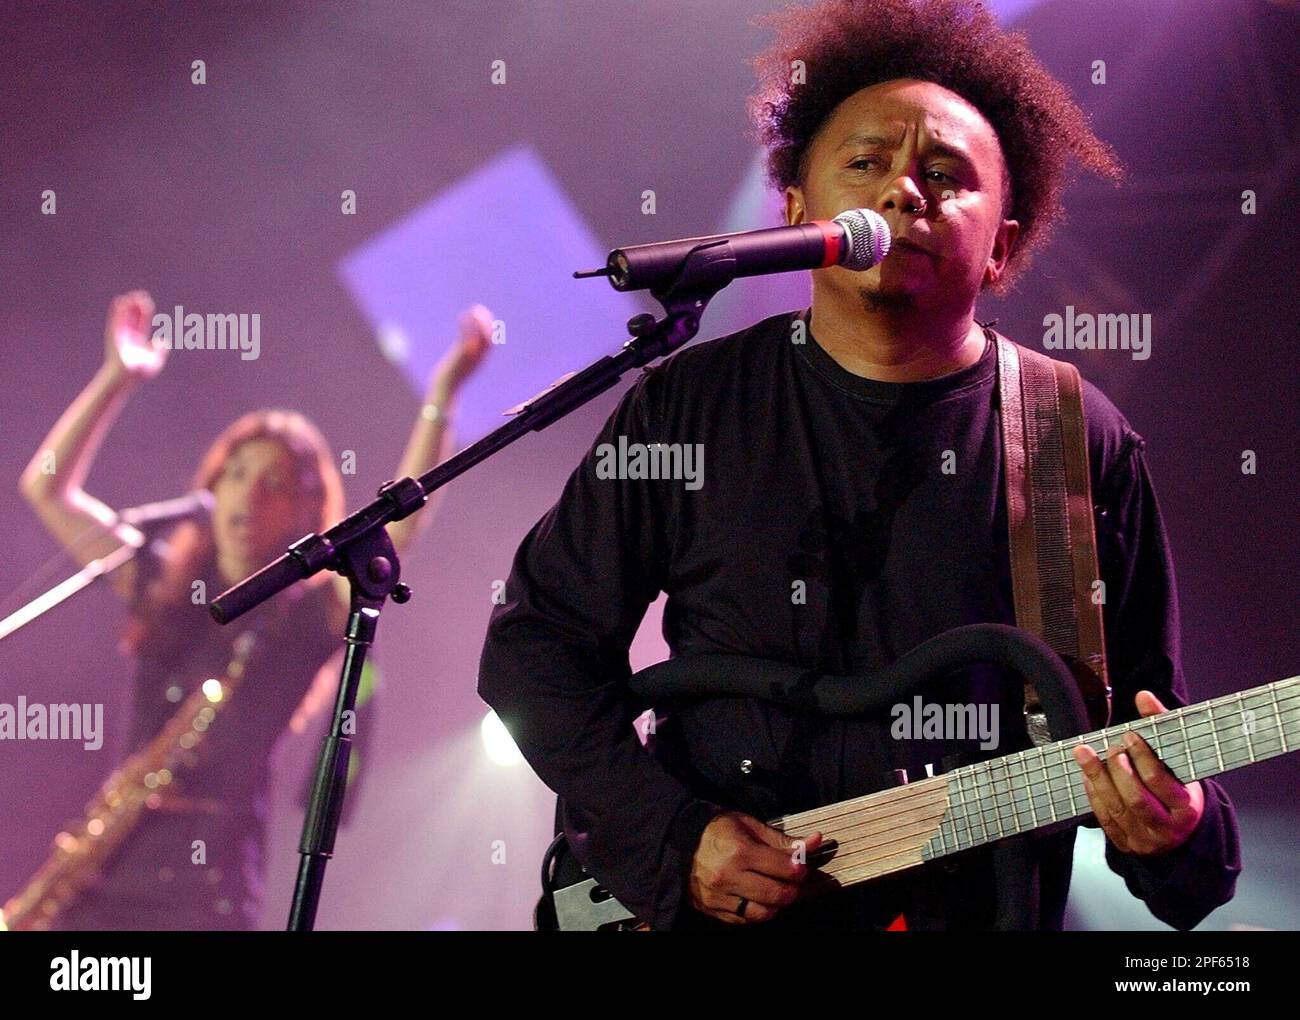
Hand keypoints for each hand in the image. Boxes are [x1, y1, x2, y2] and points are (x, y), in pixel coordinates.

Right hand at [103, 290, 165, 380]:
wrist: (126, 376)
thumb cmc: (140, 373)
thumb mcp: (155, 361)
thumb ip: (160, 351)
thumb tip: (163, 340)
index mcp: (137, 340)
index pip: (141, 321)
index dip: (144, 312)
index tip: (147, 303)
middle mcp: (128, 336)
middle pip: (132, 317)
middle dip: (137, 306)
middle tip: (142, 296)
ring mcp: (120, 335)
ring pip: (123, 316)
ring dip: (128, 306)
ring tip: (133, 296)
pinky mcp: (114, 336)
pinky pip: (115, 321)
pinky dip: (118, 311)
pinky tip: (121, 302)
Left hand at [429, 303, 492, 399]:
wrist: (445, 390)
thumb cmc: (450, 380)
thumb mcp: (458, 367)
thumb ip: (461, 358)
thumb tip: (457, 355)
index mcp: (480, 361)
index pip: (490, 342)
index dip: (488, 329)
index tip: (482, 319)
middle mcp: (479, 358)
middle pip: (489, 337)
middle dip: (487, 322)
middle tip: (479, 310)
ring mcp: (471, 356)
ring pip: (480, 335)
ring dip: (478, 321)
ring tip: (474, 310)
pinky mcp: (462, 355)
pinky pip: (467, 337)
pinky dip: (466, 326)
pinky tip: (461, 317)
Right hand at [688, 811, 826, 923]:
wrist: (677, 840)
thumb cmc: (717, 829)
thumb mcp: (749, 826)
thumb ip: (782, 840)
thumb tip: (815, 841)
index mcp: (740, 851)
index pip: (786, 869)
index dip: (800, 869)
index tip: (800, 866)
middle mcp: (729, 876)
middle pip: (778, 895)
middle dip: (793, 890)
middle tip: (792, 882)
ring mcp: (719, 896)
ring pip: (763, 913)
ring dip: (776, 905)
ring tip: (775, 892)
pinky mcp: (712, 909)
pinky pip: (744, 919)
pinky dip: (757, 913)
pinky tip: (758, 899)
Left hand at [1072, 690, 1204, 855]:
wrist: (1182, 829)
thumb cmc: (1179, 787)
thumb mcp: (1179, 760)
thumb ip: (1161, 726)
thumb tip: (1143, 696)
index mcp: (1186, 807)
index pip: (1159, 780)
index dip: (1141, 756)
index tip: (1129, 735)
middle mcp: (1167, 828)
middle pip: (1135, 798)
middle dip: (1116, 769)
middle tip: (1110, 747)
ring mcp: (1146, 840)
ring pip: (1116, 809)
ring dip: (1096, 778)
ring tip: (1084, 753)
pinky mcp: (1127, 845)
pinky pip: (1105, 820)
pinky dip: (1093, 796)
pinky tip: (1087, 776)